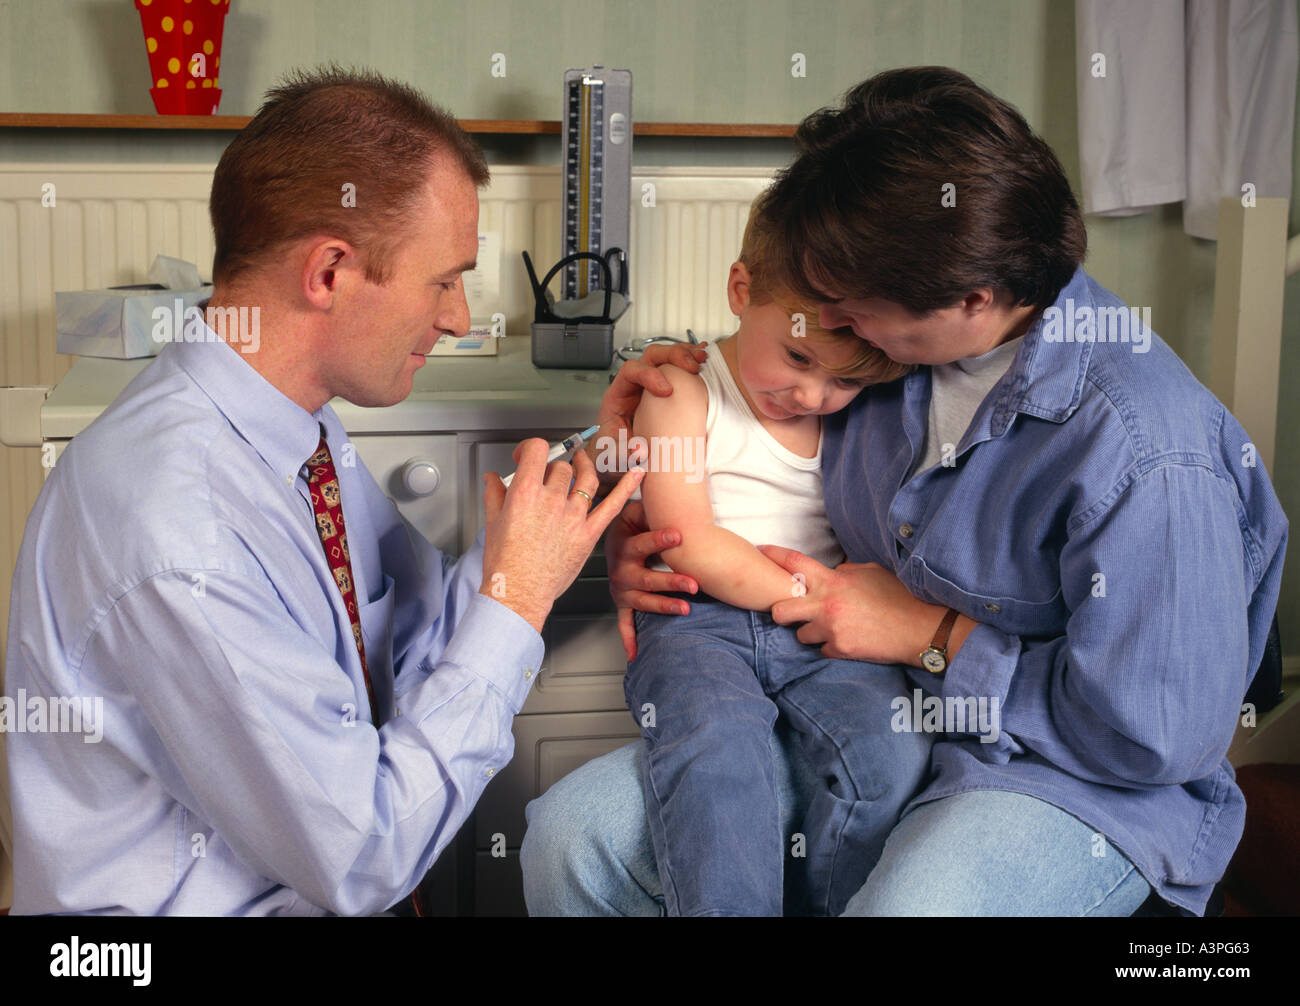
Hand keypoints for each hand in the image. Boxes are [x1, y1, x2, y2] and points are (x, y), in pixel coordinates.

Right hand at [481, 439, 645, 633]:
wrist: (519, 592)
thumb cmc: (506, 564)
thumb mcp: (492, 523)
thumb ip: (494, 494)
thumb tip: (493, 479)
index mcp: (525, 493)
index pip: (536, 450)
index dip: (530, 448)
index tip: (526, 457)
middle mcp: (552, 501)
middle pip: (561, 467)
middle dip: (553, 469)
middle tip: (548, 479)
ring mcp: (573, 516)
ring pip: (586, 478)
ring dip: (584, 467)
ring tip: (582, 464)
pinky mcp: (588, 533)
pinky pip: (613, 505)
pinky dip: (627, 486)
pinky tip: (637, 472)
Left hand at [587, 343, 707, 486]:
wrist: (621, 457)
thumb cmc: (616, 452)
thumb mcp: (615, 456)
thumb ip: (623, 453)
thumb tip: (640, 449)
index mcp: (618, 396)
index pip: (631, 371)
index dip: (649, 375)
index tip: (667, 390)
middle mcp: (634, 385)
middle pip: (651, 356)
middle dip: (673, 356)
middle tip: (692, 367)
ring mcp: (650, 384)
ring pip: (666, 357)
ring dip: (686, 355)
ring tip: (703, 359)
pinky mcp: (665, 390)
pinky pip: (677, 368)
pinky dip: (691, 361)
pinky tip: (704, 360)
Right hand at [606, 500, 699, 660]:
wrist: (611, 540)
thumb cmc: (631, 525)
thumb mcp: (636, 511)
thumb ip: (648, 504)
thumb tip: (657, 480)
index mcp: (625, 546)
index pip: (643, 543)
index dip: (660, 539)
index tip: (679, 535)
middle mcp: (621, 570)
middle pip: (647, 578)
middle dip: (671, 582)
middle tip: (693, 583)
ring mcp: (622, 589)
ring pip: (643, 602)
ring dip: (664, 607)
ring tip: (685, 609)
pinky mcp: (622, 603)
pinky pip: (625, 623)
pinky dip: (629, 639)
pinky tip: (635, 654)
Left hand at [760, 546, 942, 664]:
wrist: (922, 627)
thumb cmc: (899, 596)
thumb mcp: (871, 573)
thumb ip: (845, 572)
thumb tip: (831, 570)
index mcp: (834, 580)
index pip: (794, 563)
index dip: (772, 556)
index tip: (759, 552)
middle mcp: (827, 604)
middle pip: (781, 610)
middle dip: (781, 611)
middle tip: (790, 612)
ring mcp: (832, 629)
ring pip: (801, 635)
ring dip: (811, 633)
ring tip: (832, 629)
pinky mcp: (841, 649)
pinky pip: (823, 651)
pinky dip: (831, 647)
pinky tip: (849, 641)